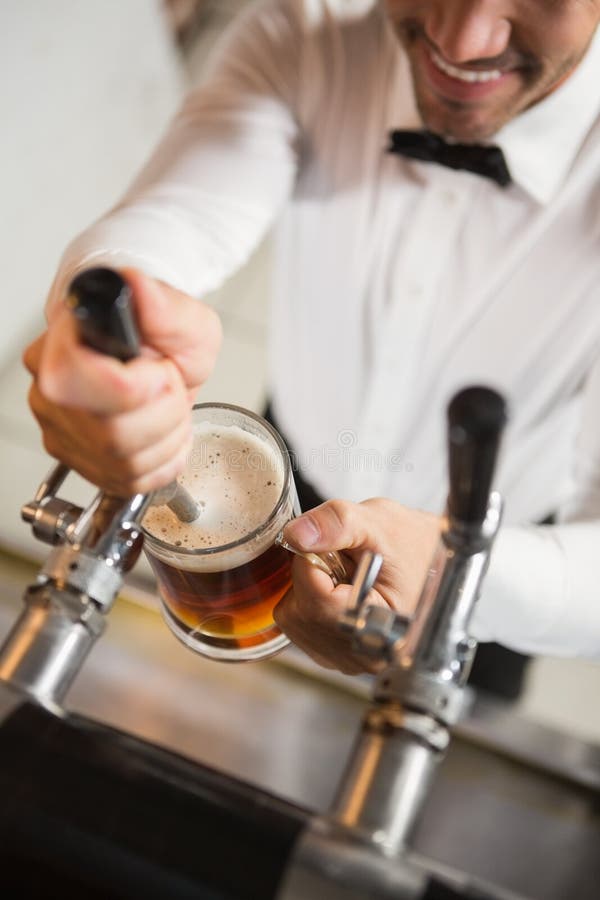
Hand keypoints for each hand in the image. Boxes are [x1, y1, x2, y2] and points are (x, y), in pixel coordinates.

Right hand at [24, 268, 221, 494]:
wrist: (157, 358)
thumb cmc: (160, 335)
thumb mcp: (182, 316)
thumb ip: (165, 304)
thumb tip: (138, 285)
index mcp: (64, 344)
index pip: (80, 381)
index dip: (137, 385)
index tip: (158, 368)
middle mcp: (49, 389)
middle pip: (112, 434)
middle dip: (165, 414)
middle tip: (169, 386)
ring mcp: (60, 428)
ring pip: (124, 463)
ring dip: (167, 439)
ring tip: (167, 408)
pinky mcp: (77, 459)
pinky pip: (127, 482)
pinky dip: (160, 462)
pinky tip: (162, 434)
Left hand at [275, 498, 441, 674]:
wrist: (436, 562)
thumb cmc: (416, 545)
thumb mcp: (379, 522)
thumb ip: (337, 524)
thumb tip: (296, 535)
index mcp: (383, 627)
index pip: (315, 599)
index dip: (311, 562)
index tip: (330, 545)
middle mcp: (367, 655)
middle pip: (299, 613)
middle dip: (310, 576)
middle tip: (344, 560)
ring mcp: (351, 660)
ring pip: (294, 620)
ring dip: (308, 589)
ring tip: (346, 575)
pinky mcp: (339, 656)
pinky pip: (299, 627)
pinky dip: (309, 603)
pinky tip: (340, 590)